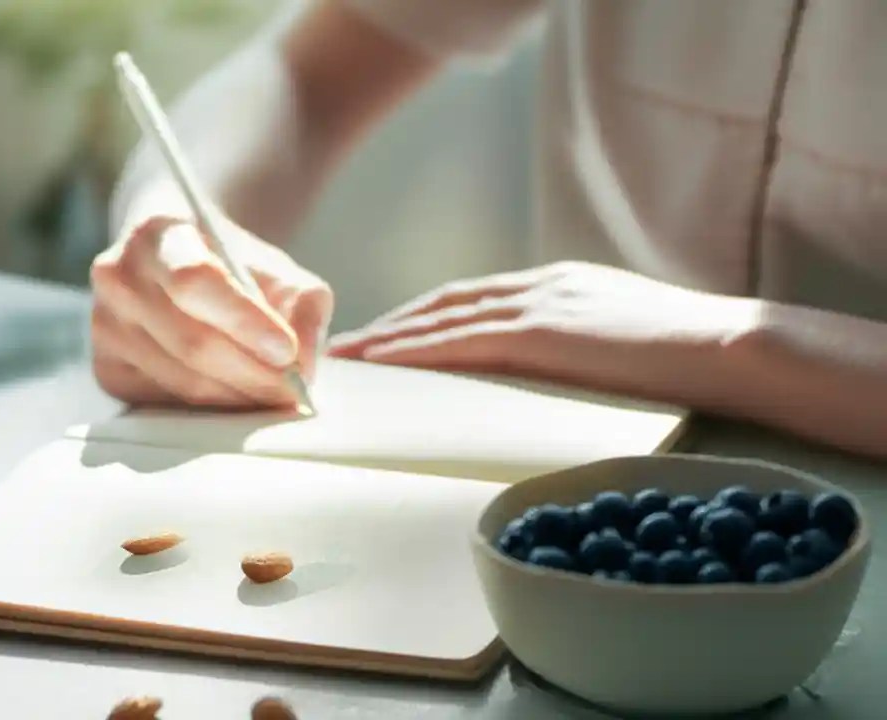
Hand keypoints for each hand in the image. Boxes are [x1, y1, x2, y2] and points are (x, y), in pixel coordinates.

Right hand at [90, 215, 332, 408]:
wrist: (175, 262)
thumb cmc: (230, 264)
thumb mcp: (277, 268)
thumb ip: (303, 306)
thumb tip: (305, 366)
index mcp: (156, 233)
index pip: (194, 281)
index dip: (244, 321)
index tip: (287, 350)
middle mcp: (117, 277)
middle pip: (191, 343)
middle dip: (253, 374)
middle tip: (294, 389)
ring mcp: (105, 326)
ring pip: (183, 381)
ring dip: (238, 397)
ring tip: (274, 393)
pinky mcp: (107, 368)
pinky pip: (167, 403)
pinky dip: (212, 408)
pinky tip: (236, 393)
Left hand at [327, 262, 759, 405]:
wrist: (728, 347)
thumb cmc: (689, 356)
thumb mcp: (623, 338)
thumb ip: (582, 344)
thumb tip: (557, 372)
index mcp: (559, 285)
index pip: (474, 298)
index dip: (426, 316)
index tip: (390, 334)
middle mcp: (540, 286)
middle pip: (447, 303)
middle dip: (394, 324)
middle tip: (350, 346)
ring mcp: (539, 306)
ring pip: (445, 319)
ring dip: (391, 337)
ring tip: (350, 357)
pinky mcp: (541, 334)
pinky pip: (462, 342)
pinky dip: (418, 351)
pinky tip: (387, 363)